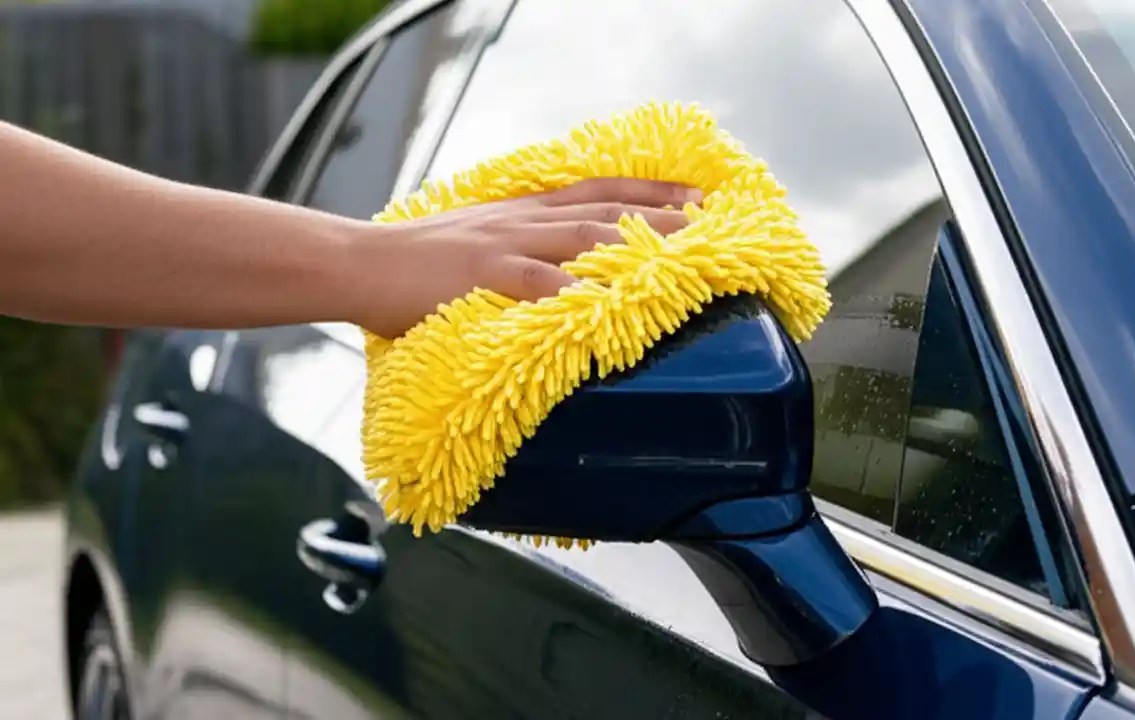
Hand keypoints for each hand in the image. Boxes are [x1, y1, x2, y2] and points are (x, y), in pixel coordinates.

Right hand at [343, 178, 700, 337]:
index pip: (597, 192)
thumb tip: (562, 267)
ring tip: (676, 253)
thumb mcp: (480, 241)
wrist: (362, 262)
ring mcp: (503, 246)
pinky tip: (603, 298)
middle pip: (603, 211)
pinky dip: (571, 290)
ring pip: (580, 238)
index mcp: (522, 212)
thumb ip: (522, 248)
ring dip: (632, 243)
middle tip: (706, 222)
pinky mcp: (480, 276)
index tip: (694, 197)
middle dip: (659, 215)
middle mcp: (522, 221)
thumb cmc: (420, 262)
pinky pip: (534, 282)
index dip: (649, 193)